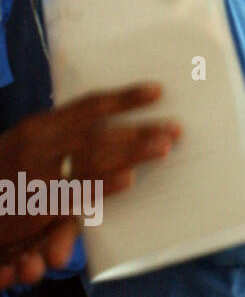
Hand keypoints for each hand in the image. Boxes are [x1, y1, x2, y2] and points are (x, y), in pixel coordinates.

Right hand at [0, 83, 179, 283]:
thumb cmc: (5, 172)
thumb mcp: (28, 144)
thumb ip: (64, 134)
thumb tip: (108, 126)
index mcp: (39, 126)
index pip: (87, 106)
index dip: (124, 98)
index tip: (158, 90)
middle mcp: (38, 146)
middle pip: (98, 133)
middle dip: (139, 130)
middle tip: (176, 128)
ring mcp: (36, 174)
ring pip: (91, 160)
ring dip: (130, 153)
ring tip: (164, 148)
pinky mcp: (35, 206)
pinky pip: (74, 194)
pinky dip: (101, 186)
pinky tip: (128, 179)